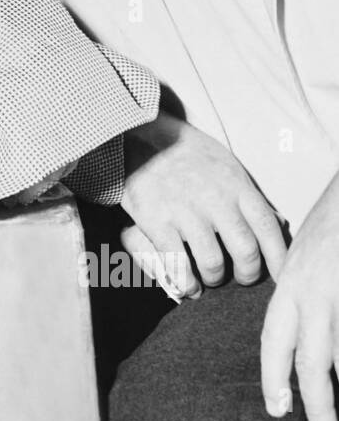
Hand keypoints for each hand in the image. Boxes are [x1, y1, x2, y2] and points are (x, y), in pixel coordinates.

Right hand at [120, 112, 286, 299]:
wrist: (143, 134)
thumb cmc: (189, 154)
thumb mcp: (228, 166)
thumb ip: (249, 196)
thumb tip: (278, 223)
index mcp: (238, 187)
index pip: (268, 230)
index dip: (277, 259)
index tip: (277, 276)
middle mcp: (217, 201)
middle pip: (246, 252)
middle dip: (247, 275)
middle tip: (240, 279)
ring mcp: (186, 212)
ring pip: (213, 264)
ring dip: (214, 279)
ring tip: (210, 279)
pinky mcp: (157, 222)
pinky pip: (177, 264)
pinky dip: (185, 282)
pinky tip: (187, 285)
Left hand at [261, 176, 338, 420]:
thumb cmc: (334, 221)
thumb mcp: (304, 255)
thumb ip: (299, 292)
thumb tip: (298, 328)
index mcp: (292, 285)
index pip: (275, 340)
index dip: (274, 377)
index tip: (278, 409)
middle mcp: (315, 294)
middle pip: (312, 360)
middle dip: (317, 404)